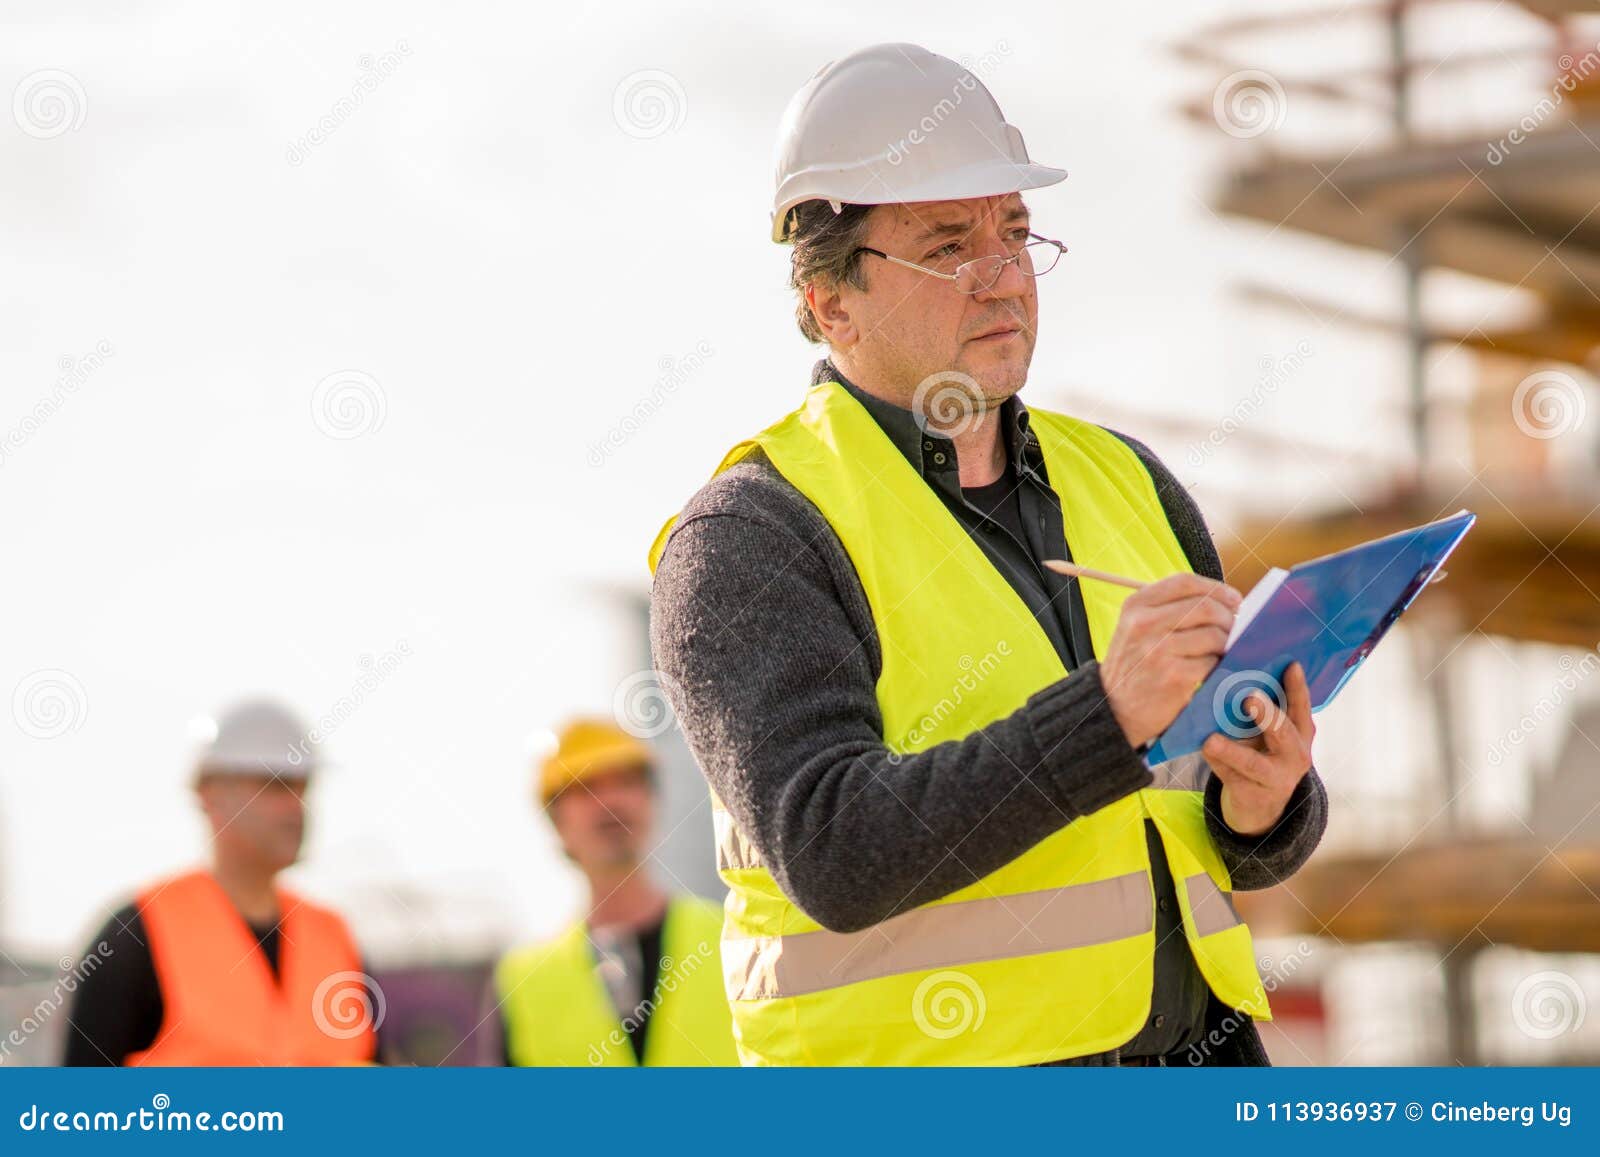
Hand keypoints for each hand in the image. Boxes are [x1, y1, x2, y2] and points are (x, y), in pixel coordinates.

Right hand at [1101, 573, 1241, 748]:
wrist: (1115, 709)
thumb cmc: (1137, 664)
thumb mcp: (1139, 627)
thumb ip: (1173, 608)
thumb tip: (1228, 601)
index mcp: (1136, 605)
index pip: (1185, 582)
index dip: (1216, 589)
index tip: (1233, 600)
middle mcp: (1144, 623)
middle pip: (1205, 606)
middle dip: (1227, 618)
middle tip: (1232, 630)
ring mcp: (1158, 650)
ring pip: (1214, 635)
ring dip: (1224, 645)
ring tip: (1217, 654)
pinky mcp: (1173, 676)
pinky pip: (1211, 663)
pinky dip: (1215, 668)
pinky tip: (1206, 672)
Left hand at [1203, 661, 1315, 836]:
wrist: (1261, 807)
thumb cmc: (1262, 755)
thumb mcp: (1269, 735)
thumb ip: (1261, 713)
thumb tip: (1232, 679)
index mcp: (1300, 734)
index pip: (1301, 706)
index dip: (1297, 686)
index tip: (1291, 665)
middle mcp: (1294, 756)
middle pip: (1283, 732)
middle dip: (1266, 714)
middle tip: (1249, 698)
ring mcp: (1275, 779)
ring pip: (1252, 763)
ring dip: (1231, 750)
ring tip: (1211, 741)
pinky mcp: (1252, 795)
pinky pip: (1230, 775)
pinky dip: (1215, 762)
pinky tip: (1202, 750)